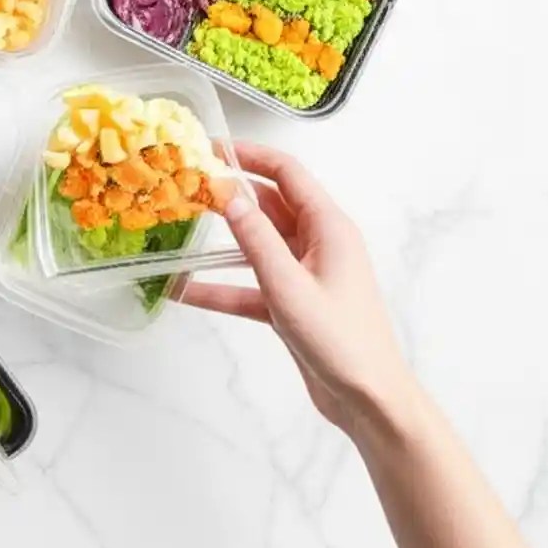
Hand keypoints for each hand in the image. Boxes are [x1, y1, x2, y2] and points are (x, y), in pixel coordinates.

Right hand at [184, 143, 415, 436]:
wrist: (367, 399)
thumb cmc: (340, 341)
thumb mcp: (289, 287)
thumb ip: (256, 241)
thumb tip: (229, 196)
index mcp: (329, 228)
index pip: (286, 174)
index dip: (249, 156)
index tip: (211, 148)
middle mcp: (318, 244)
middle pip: (269, 206)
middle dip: (229, 195)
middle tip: (187, 187)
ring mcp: (304, 274)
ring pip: (256, 246)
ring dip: (220, 242)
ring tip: (180, 229)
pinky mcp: (291, 304)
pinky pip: (249, 286)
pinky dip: (220, 287)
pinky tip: (183, 291)